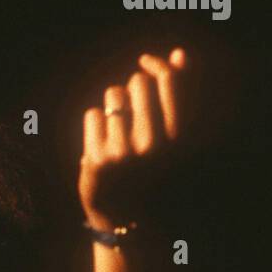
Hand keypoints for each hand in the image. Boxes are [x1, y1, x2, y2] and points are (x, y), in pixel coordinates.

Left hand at [78, 48, 191, 232]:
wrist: (126, 218)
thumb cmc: (150, 168)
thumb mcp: (172, 135)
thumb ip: (177, 94)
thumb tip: (178, 53)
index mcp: (179, 137)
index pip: (168, 79)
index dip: (156, 65)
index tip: (146, 62)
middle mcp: (154, 144)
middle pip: (137, 82)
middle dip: (132, 90)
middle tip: (131, 114)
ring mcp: (125, 152)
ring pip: (113, 96)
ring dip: (113, 107)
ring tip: (117, 132)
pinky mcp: (98, 159)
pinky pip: (92, 114)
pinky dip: (94, 126)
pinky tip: (101, 146)